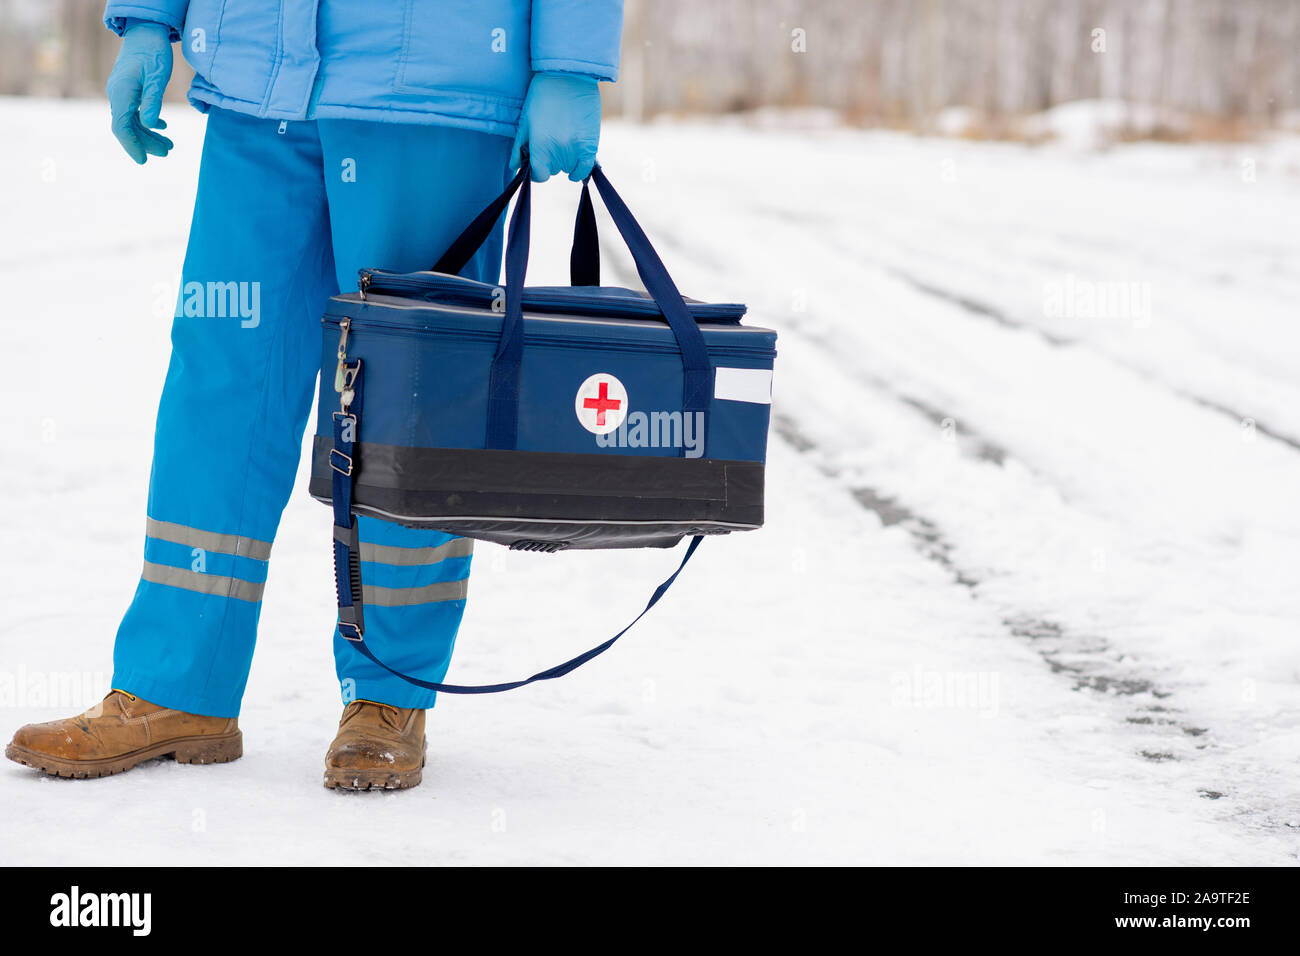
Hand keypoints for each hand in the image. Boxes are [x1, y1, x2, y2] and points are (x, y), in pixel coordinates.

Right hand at [106, 21, 174, 163]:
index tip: (144, 161)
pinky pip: (135, 111)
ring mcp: (122, 92)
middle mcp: (117, 94)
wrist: (146, 31)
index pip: (122, 127)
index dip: (132, 146)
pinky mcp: (129, 89)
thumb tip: (151, 125)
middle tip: (169, 152)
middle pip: (128, 127)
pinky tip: (162, 127)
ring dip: (150, 134)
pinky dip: (149, 121)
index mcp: (121, 94)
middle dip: (147, 142)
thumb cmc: (153, 52)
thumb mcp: (157, 77)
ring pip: (133, 120)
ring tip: (170, 145)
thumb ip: (153, 101)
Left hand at [510, 73, 601, 182]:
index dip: (537, 171)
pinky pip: (585, 169)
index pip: (539, 176)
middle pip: (554, 170)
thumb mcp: (525, 121)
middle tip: (551, 139)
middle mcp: (559, 152)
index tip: (537, 163)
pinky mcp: (591, 145)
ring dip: (565, 159)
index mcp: (540, 147)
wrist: (568, 78)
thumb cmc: (542, 97)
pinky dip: (580, 170)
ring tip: (563, 139)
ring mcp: (576, 150)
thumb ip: (519, 148)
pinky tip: (576, 169)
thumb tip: (515, 167)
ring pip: (568, 168)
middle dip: (550, 160)